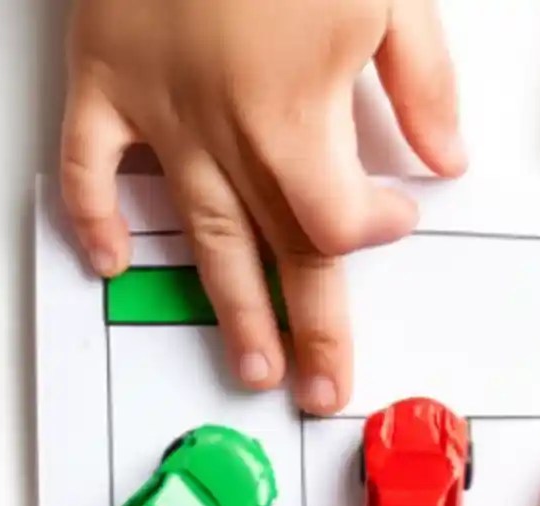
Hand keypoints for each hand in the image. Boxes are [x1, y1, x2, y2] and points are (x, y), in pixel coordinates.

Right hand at [59, 0, 465, 413]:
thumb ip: (424, 87)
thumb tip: (449, 159)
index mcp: (295, 119)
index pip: (338, 221)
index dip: (375, 230)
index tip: (397, 217)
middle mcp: (224, 135)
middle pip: (275, 252)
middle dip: (307, 329)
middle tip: (322, 389)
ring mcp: (157, 115)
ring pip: (196, 234)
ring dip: (225, 306)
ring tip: (248, 364)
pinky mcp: (103, 82)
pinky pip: (91, 168)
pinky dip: (95, 215)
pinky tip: (110, 262)